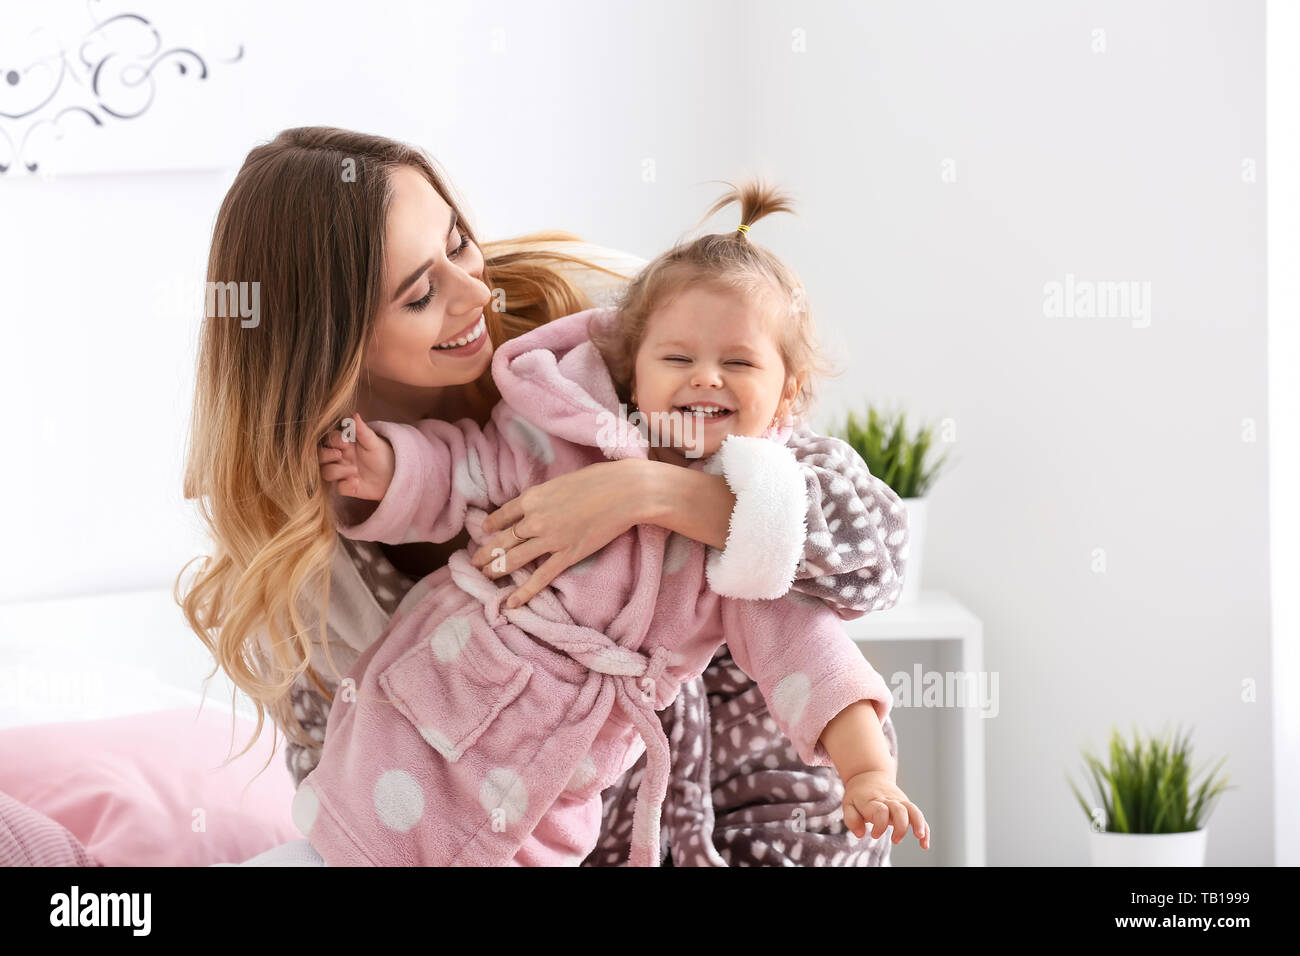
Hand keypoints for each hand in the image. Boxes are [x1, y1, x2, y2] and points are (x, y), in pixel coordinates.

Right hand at [318, 413, 394, 500]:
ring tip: (355, 471)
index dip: (333, 440)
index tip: (345, 441)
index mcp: (344, 443)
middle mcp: (339, 457)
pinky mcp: (345, 487)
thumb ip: (362, 430)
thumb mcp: (373, 442)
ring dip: (337, 471)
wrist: (393, 476)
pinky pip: (339, 487)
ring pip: (326, 472)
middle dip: (326, 455)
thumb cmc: (382, 455)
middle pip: (320, 455)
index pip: (329, 439)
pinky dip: (346, 485)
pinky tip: (356, 482)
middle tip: (339, 455)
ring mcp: (340, 472)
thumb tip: (354, 415)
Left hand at [469, 459, 644, 607]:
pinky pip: (540, 577)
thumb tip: (537, 505)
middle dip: (486, 553)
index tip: (484, 531)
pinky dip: (523, 592)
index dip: (490, 524)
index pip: (502, 515)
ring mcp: (550, 540)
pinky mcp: (567, 555)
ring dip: (496, 569)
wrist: (623, 492)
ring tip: (484, 577)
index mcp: (532, 498)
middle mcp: (535, 520)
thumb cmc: (598, 480)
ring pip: (514, 559)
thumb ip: (545, 496)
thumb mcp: (561, 481)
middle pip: (502, 540)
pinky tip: (510, 603)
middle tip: (474, 562)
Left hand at [842, 769, 929, 848]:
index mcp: (873, 801)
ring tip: (919, 837)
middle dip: (901, 827)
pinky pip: (918, 816)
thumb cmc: (858, 794)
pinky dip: (924, 829)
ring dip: (918, 824)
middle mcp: (888, 800)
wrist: (869, 775)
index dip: (880, 824)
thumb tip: (860, 834)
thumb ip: (851, 819)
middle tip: (894, 840)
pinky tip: (924, 844)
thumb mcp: (848, 804)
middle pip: (900, 810)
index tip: (874, 834)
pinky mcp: (906, 805)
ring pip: (913, 810)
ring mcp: (899, 801)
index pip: (881, 811)